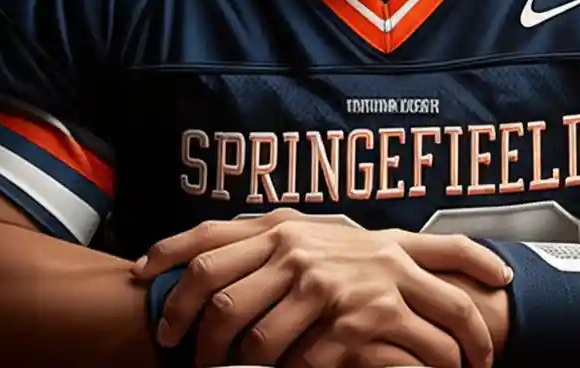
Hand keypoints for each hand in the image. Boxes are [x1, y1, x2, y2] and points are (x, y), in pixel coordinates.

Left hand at [130, 208, 512, 367]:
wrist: (439, 278)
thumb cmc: (359, 261)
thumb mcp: (305, 238)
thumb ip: (256, 243)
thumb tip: (173, 258)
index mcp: (281, 226)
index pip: (206, 240)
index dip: (165, 261)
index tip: (140, 282)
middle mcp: (300, 248)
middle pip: (219, 300)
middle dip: (195, 341)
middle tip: (189, 361)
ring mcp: (329, 284)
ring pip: (256, 342)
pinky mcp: (357, 320)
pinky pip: (300, 363)